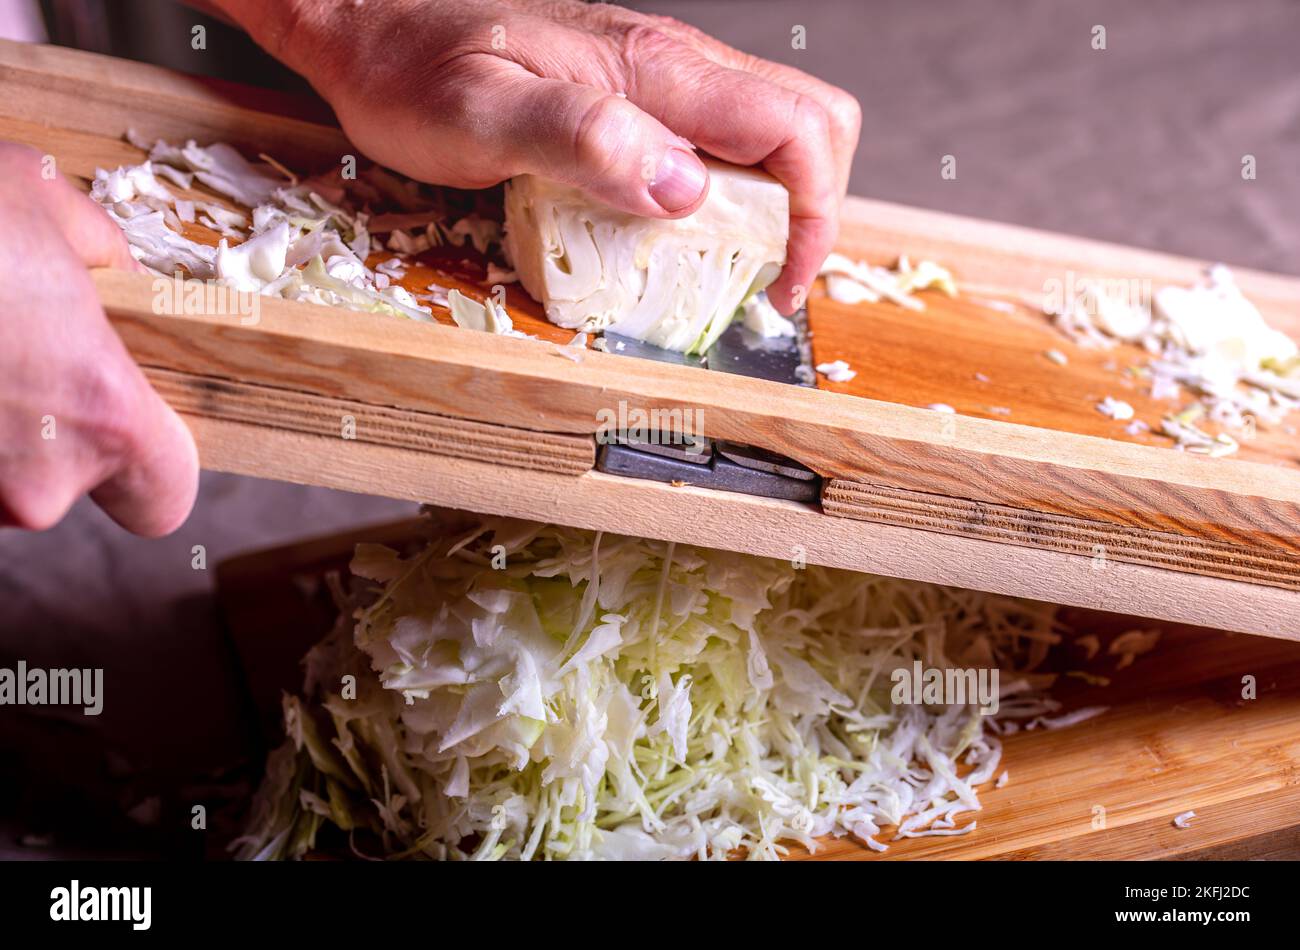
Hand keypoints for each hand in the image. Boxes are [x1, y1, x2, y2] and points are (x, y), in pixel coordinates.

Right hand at [0, 144, 197, 534]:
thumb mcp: (41, 201)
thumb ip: (104, 258)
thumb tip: (113, 277)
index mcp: (102, 411)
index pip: (165, 497)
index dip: (153, 464)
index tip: (134, 424)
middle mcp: (34, 480)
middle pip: (65, 488)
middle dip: (47, 436)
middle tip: (16, 360)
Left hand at [220, 0, 860, 312]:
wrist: (371, 29)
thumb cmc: (414, 72)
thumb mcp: (486, 115)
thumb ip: (586, 140)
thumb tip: (685, 187)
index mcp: (658, 67)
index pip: (797, 127)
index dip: (816, 213)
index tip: (781, 283)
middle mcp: (673, 65)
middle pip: (808, 124)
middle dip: (810, 210)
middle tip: (762, 278)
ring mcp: (657, 80)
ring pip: (768, 134)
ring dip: (770, 207)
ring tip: (724, 266)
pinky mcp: (633, 99)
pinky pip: (716, 142)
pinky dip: (724, 197)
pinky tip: (674, 230)